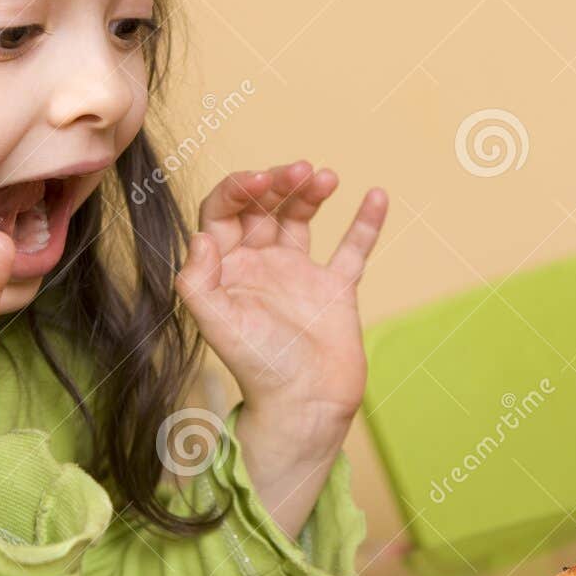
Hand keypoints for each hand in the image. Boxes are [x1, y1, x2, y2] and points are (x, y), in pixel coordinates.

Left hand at [175, 162, 387, 533]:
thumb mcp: (217, 324)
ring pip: (301, 218)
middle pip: (263, 207)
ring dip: (311, 193)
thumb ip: (199, 281)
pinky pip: (352, 249)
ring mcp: (298, 275)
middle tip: (299, 170)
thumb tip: (202, 237)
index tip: (261, 180)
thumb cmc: (259, 370)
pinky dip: (365, 223)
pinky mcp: (335, 289)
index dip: (239, 190)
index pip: (223, 213)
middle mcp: (259, 266)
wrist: (306, 405)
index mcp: (226, 270)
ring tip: (326, 177)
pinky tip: (376, 196)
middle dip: (278, 182)